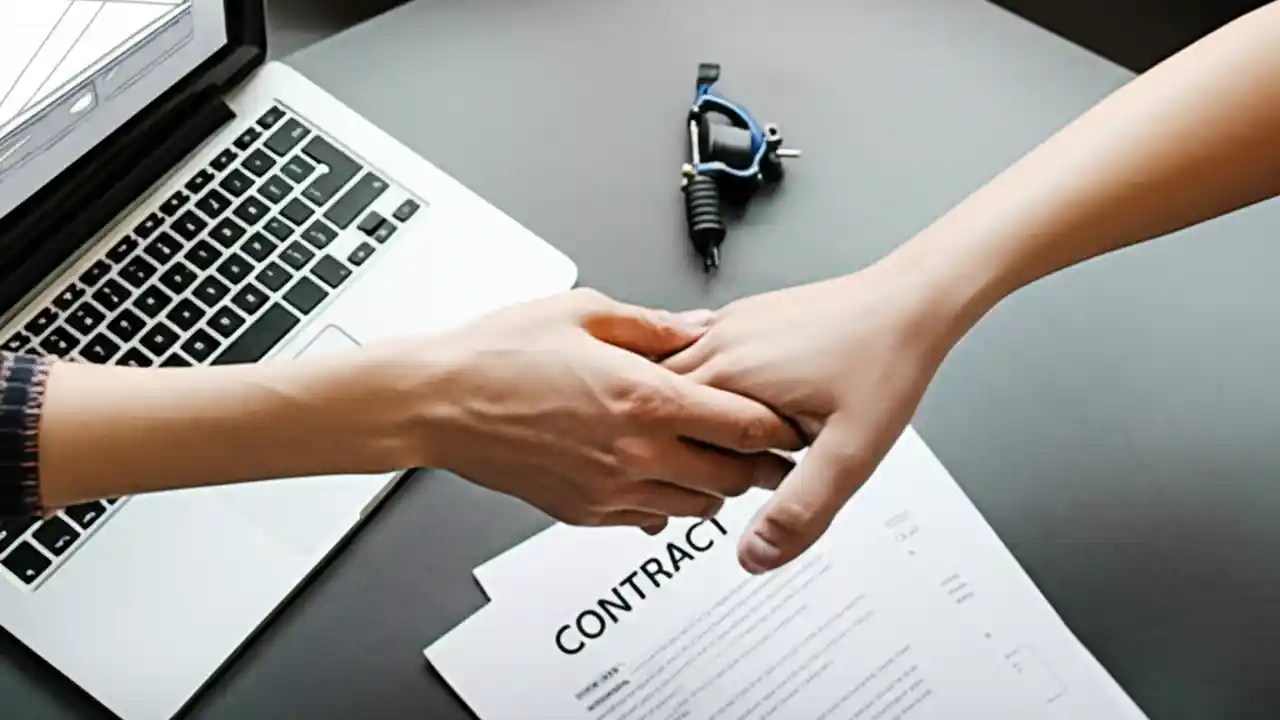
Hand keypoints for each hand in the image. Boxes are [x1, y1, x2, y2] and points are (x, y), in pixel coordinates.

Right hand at [396, 288, 799, 528]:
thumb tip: (697, 328)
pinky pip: (648, 520)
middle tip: (774, 453)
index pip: (741, 423)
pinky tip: (663, 478)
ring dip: (716, 488)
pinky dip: (668, 504)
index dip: (778, 425)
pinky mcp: (584, 511)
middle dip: (761, 468)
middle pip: (731, 476)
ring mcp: (609, 487)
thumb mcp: (585, 314)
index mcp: (644, 398)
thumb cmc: (501, 354)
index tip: (792, 420)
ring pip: (695, 507)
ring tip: (719, 463)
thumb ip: (653, 327)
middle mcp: (634, 450)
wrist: (439, 401)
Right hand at [665, 259, 973, 571]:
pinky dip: (703, 390)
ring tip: (718, 448)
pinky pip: (699, 357)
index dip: (670, 469)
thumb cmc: (885, 360)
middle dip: (672, 443)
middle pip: (657, 401)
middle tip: (704, 478)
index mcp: (731, 373)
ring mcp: (728, 324)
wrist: (911, 301)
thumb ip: (801, 510)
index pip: (661, 429)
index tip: (694, 495)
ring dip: (685, 415)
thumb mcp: (850, 453)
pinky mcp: (743, 318)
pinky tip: (733, 410)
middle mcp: (720, 341)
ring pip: (673, 377)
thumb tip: (757, 555)